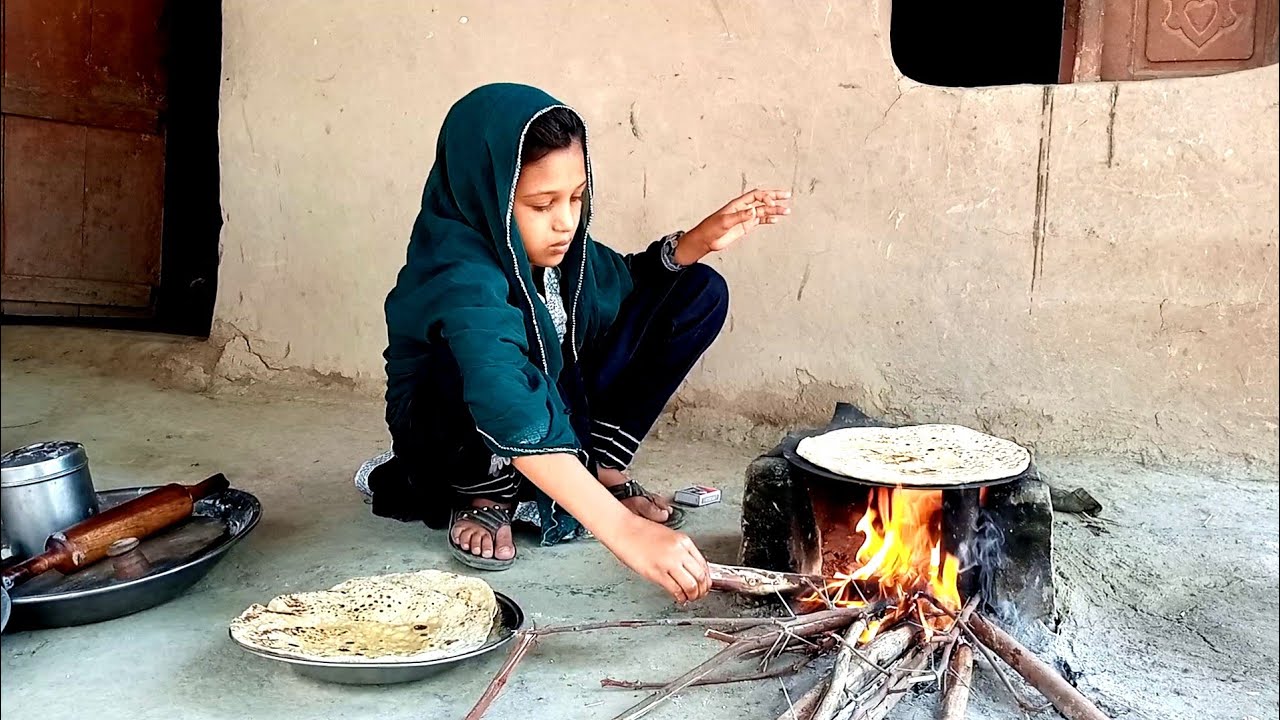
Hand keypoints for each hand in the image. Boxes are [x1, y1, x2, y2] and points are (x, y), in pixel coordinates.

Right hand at [601, 515, 711, 603]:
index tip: (704, 584)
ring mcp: (669, 561)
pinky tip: (679, 597)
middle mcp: (679, 551)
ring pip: (691, 585)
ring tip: (690, 598)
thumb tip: (689, 568)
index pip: (704, 564)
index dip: (706, 578)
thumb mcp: (668, 536)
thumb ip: (680, 550)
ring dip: (693, 595)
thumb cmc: (640, 532)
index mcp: (684, 541)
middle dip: (702, 589)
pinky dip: (680, 597)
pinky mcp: (656, 572)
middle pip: (701, 576)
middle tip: (700, 594)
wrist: (623, 528)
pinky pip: (675, 589)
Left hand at [676, 188, 791, 264]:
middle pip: (762, 199)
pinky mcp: (745, 226)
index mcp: (738, 204)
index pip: (756, 195)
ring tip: (787, 211)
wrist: (706, 240)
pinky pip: (759, 220)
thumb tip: (753, 211)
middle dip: (775, 197)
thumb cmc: (711, 228)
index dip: (765, 198)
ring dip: (775, 211)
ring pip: (763, 211)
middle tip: (787, 195)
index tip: (772, 205)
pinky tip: (775, 219)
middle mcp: (743, 208)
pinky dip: (768, 219)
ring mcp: (745, 217)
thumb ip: (740, 216)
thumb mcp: (725, 221)